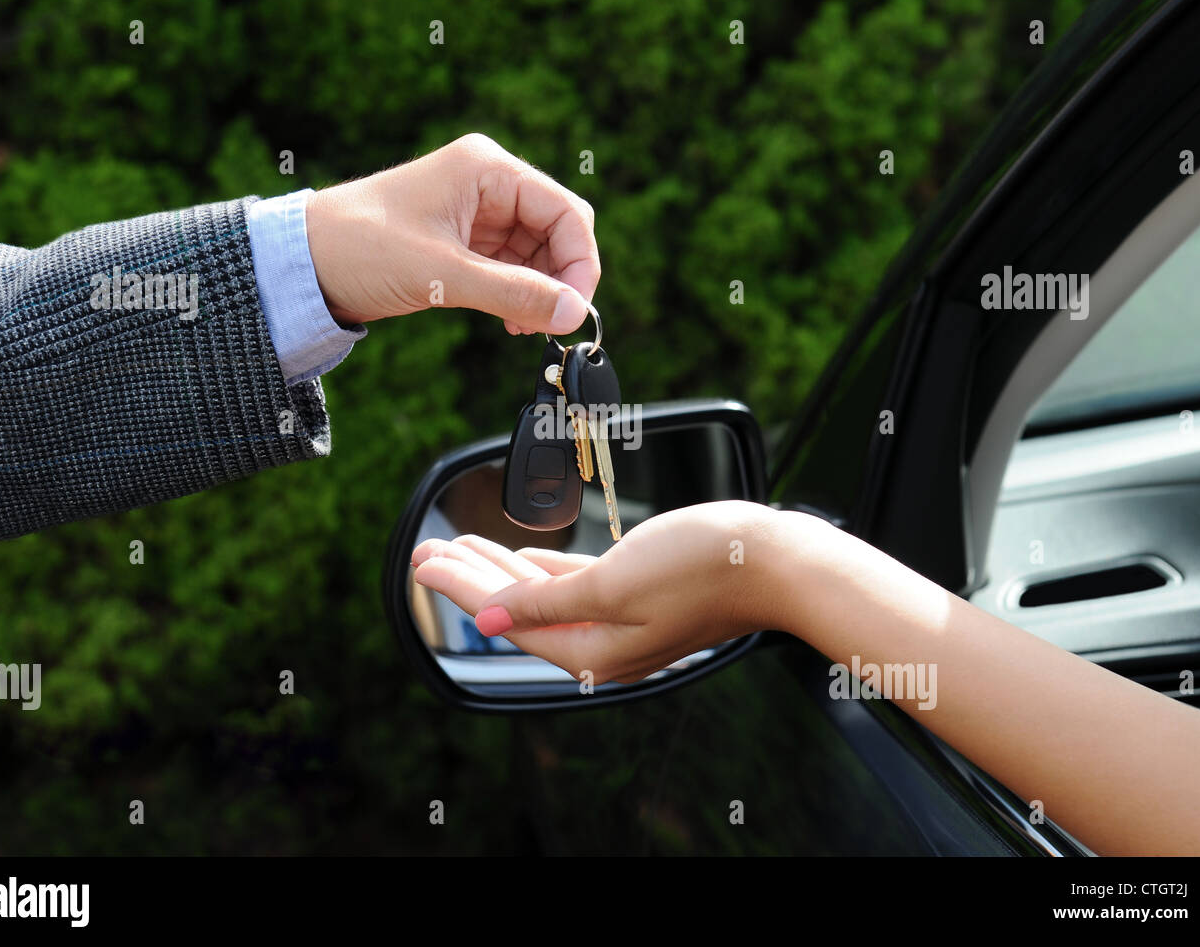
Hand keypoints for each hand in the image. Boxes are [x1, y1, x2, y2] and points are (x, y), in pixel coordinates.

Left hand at [305, 133, 599, 335]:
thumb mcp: (443, 274)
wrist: (303, 263)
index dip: (579, 262)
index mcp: (488, 169)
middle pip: (557, 231)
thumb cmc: (362, 248)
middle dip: (560, 278)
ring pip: (538, 253)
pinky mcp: (464, 241)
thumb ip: (514, 293)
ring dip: (540, 291)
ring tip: (524, 327)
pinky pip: (512, 267)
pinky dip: (518, 294)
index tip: (574, 308)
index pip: (564, 211)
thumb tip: (572, 313)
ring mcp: (477, 213)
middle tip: (549, 322)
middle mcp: (488, 184)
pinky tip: (511, 320)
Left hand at [411, 501, 807, 683]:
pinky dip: (545, 570)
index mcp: (595, 651)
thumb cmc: (702, 566)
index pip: (509, 619)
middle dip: (471, 579)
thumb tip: (487, 621)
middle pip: (519, 610)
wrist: (776, 560)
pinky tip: (523, 557)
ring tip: (460, 547)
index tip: (423, 561)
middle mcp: (605, 645)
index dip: (462, 588)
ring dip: (501, 569)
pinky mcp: (641, 595)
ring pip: (544, 594)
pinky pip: (576, 585)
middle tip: (427, 551)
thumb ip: (547, 603)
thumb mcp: (613, 584)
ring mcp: (624, 621)